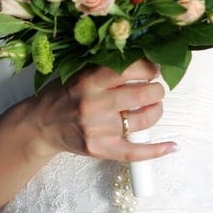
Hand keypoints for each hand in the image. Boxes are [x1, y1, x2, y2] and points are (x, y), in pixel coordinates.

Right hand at [28, 60, 175, 162]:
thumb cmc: (62, 96)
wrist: (40, 125)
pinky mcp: (101, 149)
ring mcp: (99, 129)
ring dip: (156, 112)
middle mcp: (95, 104)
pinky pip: (135, 152)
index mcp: (90, 81)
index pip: (130, 69)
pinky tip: (171, 146)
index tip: (154, 69)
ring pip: (143, 120)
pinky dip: (156, 150)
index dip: (149, 68)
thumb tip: (143, 60)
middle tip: (156, 89)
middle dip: (157, 91)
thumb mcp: (80, 73)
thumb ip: (106, 68)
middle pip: (143, 95)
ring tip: (153, 107)